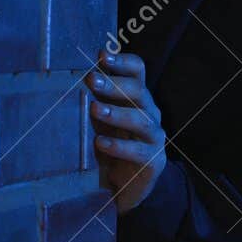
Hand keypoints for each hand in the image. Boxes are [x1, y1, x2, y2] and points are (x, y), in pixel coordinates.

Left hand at [85, 50, 167, 213]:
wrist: (127, 186)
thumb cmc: (112, 143)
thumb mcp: (103, 117)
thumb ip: (99, 97)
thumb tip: (86, 74)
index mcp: (138, 97)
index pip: (138, 71)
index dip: (122, 61)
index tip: (101, 55)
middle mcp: (150, 113)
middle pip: (139, 91)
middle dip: (115, 84)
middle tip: (92, 80)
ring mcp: (155, 137)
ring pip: (140, 119)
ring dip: (116, 113)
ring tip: (94, 109)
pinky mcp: (153, 161)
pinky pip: (138, 151)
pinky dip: (119, 146)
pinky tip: (100, 142)